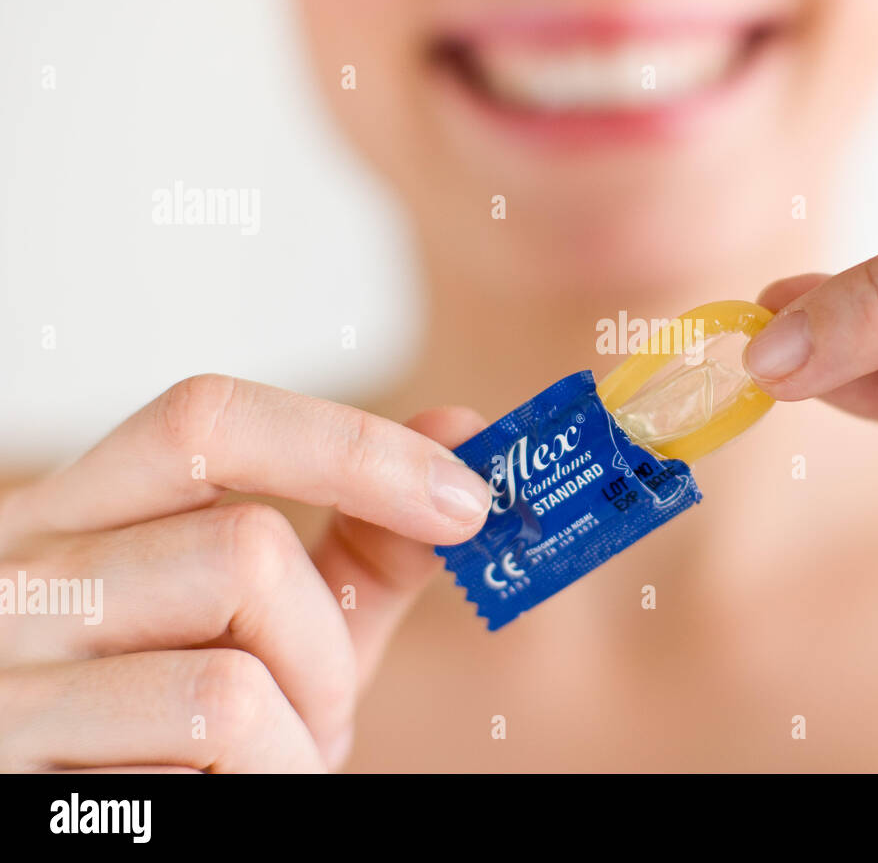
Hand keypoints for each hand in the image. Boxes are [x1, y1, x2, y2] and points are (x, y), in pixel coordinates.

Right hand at [0, 375, 491, 771]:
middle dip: (331, 645)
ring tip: (276, 757)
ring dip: (301, 731)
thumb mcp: (279, 622)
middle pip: (245, 551)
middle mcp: (20, 573)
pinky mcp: (14, 785)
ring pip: (229, 683)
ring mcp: (6, 683)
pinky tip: (215, 791)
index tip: (468, 499)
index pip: (208, 419)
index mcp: (78, 510)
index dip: (354, 446)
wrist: (87, 821)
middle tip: (327, 705)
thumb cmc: (185, 719)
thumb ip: (365, 540)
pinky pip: (200, 772)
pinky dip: (260, 784)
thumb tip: (463, 431)